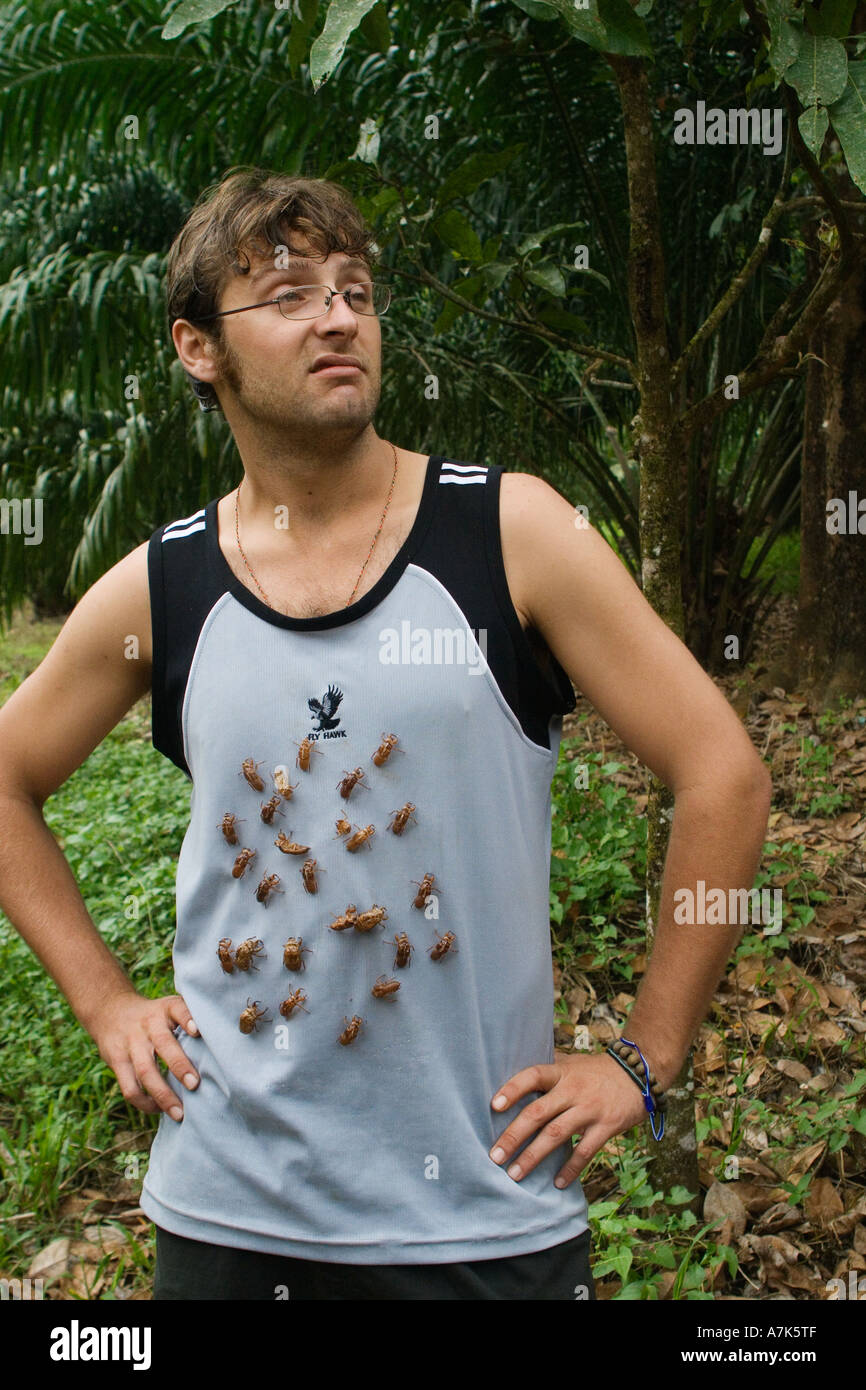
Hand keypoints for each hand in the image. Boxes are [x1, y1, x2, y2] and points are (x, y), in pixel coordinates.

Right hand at [90, 990, 199, 1122]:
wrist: (110, 1011)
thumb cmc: (153, 1016)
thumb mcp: (169, 1007)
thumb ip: (190, 1019)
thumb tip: (224, 1040)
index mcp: (166, 1009)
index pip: (178, 1009)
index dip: (188, 1019)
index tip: (198, 1031)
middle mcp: (149, 1025)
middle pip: (163, 1044)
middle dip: (179, 1066)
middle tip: (195, 1085)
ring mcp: (131, 1044)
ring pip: (145, 1071)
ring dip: (163, 1095)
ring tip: (179, 1113)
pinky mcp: (117, 1061)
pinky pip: (129, 1087)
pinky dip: (144, 1102)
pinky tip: (158, 1110)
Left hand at [489, 1050, 651, 1187]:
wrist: (638, 1074)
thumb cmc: (596, 1072)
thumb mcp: (571, 1064)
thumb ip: (548, 1072)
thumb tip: (513, 1077)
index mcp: (561, 1073)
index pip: (532, 1076)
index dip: (512, 1089)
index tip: (494, 1106)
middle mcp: (573, 1090)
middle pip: (538, 1112)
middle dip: (514, 1135)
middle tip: (495, 1156)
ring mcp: (589, 1109)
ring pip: (556, 1135)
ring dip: (533, 1156)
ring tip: (515, 1174)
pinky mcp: (607, 1126)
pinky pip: (585, 1151)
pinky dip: (570, 1168)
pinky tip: (557, 1183)